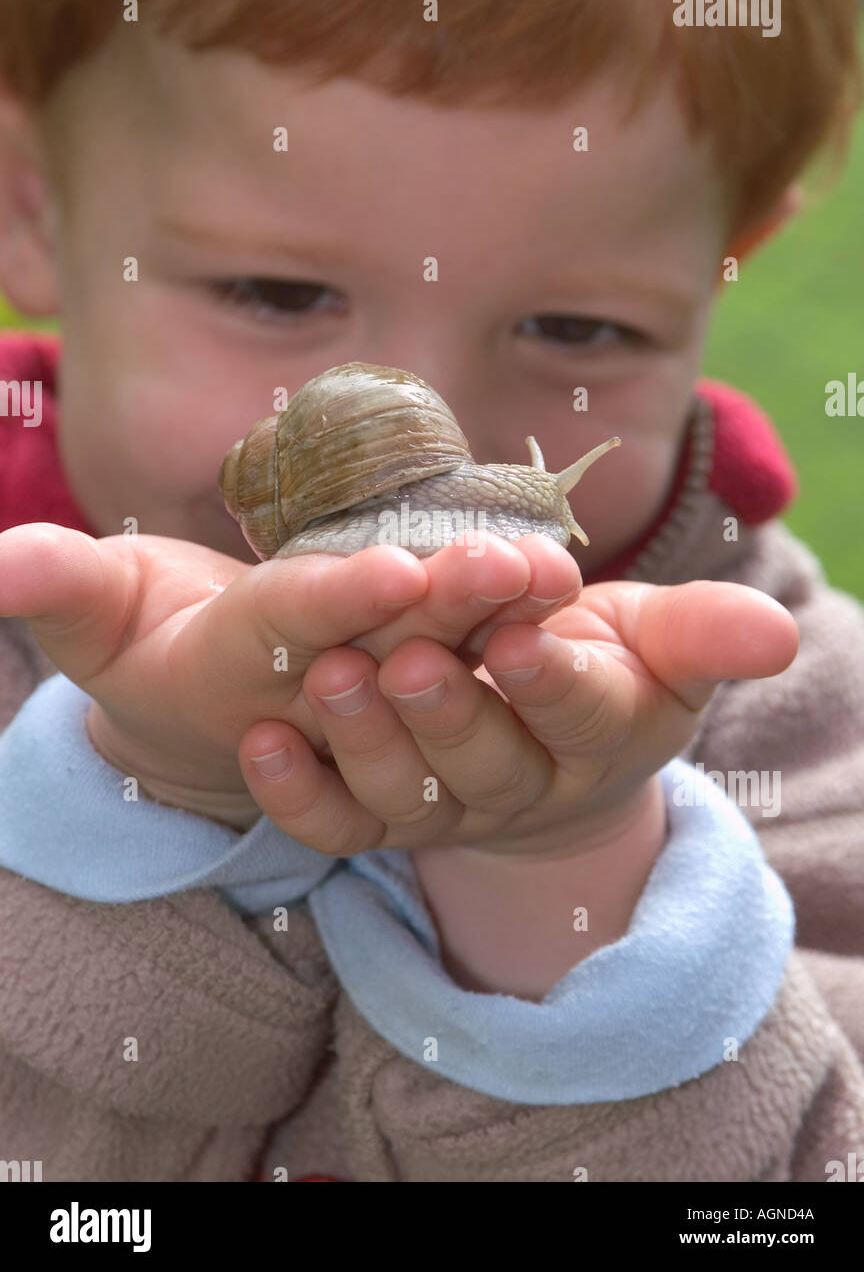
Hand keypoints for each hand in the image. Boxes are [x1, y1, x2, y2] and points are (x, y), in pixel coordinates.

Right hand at [0, 523, 578, 810]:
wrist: (209, 703)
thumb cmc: (141, 638)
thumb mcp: (95, 617)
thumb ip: (59, 589)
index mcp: (232, 669)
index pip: (286, 629)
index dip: (335, 602)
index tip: (393, 571)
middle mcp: (311, 691)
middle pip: (382, 643)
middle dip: (448, 607)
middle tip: (519, 564)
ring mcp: (368, 688)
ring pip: (437, 652)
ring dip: (497, 617)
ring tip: (558, 570)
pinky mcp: (407, 674)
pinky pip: (463, 655)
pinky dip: (510, 626)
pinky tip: (564, 589)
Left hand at [239, 578, 798, 856]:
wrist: (542, 735)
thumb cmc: (604, 666)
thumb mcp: (658, 643)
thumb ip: (704, 634)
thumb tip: (774, 631)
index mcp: (596, 738)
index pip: (582, 716)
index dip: (554, 682)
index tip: (524, 636)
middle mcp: (520, 788)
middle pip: (486, 762)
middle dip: (449, 711)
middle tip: (411, 657)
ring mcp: (445, 813)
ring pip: (406, 795)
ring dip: (365, 739)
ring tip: (331, 675)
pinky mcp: (378, 821)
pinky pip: (335, 825)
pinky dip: (294, 792)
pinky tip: (259, 741)